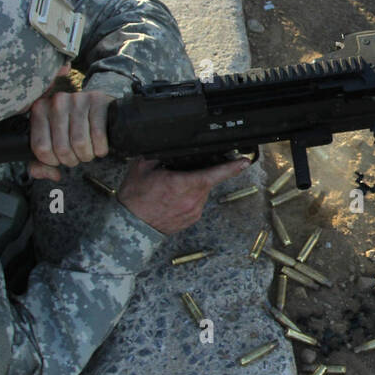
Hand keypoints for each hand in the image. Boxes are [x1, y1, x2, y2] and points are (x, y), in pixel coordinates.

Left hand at [28, 89, 115, 180]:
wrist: (99, 107)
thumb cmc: (72, 125)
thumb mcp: (53, 141)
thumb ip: (42, 163)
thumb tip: (52, 174)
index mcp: (39, 110)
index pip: (41, 148)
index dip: (52, 161)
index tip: (59, 159)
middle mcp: (56, 102)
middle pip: (61, 148)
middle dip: (71, 160)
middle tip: (77, 157)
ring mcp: (77, 99)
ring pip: (79, 142)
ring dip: (86, 155)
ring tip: (88, 152)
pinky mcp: (97, 100)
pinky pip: (98, 134)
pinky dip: (100, 148)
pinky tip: (99, 148)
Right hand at [116, 157, 251, 234]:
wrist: (130, 227)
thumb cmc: (135, 198)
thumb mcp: (142, 167)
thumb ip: (159, 154)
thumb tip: (170, 146)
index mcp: (183, 184)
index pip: (214, 173)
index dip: (231, 167)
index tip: (244, 161)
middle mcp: (192, 199)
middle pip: (206, 180)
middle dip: (197, 173)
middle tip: (178, 174)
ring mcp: (193, 211)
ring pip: (201, 192)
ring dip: (191, 187)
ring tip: (170, 189)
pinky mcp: (191, 220)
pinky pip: (195, 203)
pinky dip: (188, 198)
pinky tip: (172, 199)